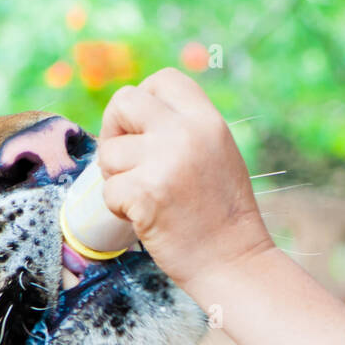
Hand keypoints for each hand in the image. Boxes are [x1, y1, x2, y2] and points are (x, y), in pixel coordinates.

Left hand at [97, 68, 275, 295]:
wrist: (235, 263)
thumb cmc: (223, 217)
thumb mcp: (217, 155)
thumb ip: (184, 129)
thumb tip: (133, 115)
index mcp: (208, 121)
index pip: (163, 80)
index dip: (144, 102)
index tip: (143, 130)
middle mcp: (187, 134)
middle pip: (124, 101)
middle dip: (114, 129)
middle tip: (126, 160)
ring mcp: (165, 163)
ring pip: (110, 152)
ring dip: (117, 177)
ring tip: (147, 198)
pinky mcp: (146, 194)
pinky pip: (109, 189)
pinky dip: (119, 208)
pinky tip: (146, 218)